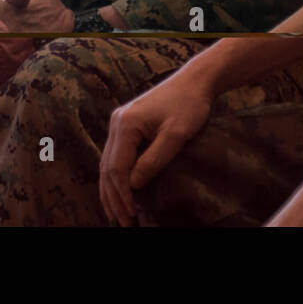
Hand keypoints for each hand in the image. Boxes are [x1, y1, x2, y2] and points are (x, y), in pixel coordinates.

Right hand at [99, 70, 214, 226]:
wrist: (194, 81)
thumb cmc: (189, 105)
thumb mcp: (176, 134)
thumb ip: (154, 159)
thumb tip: (133, 185)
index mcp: (126, 124)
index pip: (117, 168)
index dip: (122, 195)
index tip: (130, 215)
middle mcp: (117, 123)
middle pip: (107, 168)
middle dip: (113, 198)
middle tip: (122, 223)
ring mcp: (119, 123)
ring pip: (107, 163)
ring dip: (111, 190)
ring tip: (116, 214)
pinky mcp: (126, 125)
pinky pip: (115, 156)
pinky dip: (116, 176)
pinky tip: (120, 191)